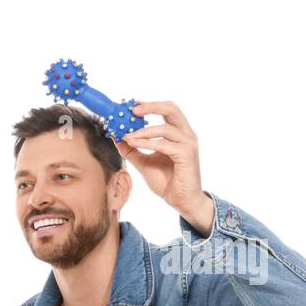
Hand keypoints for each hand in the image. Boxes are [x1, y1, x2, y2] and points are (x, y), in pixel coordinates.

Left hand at [118, 100, 213, 234]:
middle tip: (132, 109)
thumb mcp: (144, 163)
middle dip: (151, 106)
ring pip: (165, 128)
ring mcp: (188, 144)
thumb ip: (133, 151)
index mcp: (178, 133)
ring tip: (126, 135)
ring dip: (143, 130)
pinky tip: (133, 143)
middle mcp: (186, 135)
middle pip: (172, 109)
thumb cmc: (167, 181)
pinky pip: (164, 144)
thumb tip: (117, 139)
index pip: (166, 111)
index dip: (150, 105)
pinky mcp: (187, 155)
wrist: (181, 200)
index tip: (131, 105)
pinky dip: (147, 142)